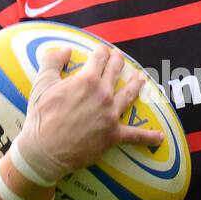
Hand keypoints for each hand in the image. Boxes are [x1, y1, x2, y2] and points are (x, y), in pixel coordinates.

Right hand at [15, 44, 164, 182]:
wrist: (44, 150)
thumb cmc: (41, 117)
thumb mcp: (41, 85)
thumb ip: (52, 62)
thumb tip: (64, 49)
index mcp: (87, 80)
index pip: (99, 58)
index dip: (101, 52)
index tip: (101, 50)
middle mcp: (103, 94)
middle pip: (115, 72)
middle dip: (118, 62)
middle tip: (120, 57)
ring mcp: (111, 114)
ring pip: (129, 95)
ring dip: (136, 85)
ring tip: (141, 79)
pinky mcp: (113, 135)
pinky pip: (135, 136)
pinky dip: (148, 137)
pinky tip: (159, 137)